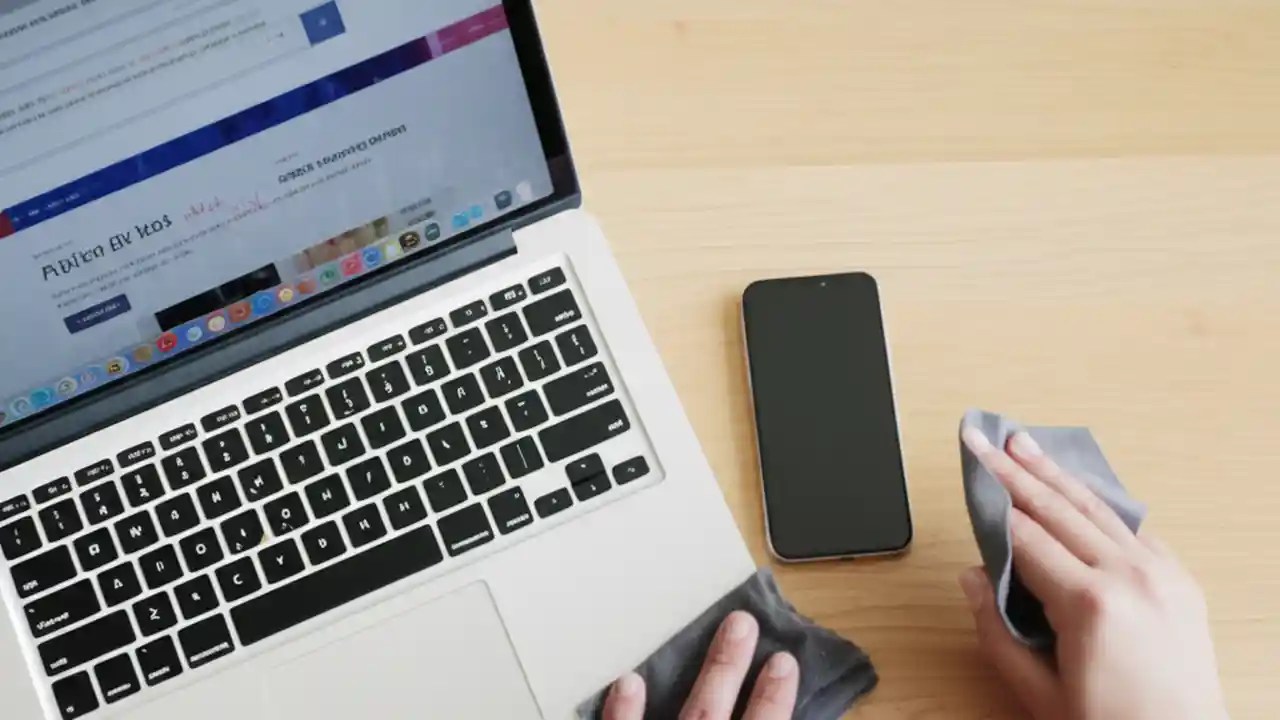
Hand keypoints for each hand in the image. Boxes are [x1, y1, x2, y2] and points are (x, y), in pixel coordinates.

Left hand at [603, 611, 798, 719]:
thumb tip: (774, 711)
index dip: (775, 697)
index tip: (785, 662)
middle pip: (714, 710)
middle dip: (729, 665)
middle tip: (743, 622)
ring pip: (684, 715)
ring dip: (696, 675)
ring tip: (702, 636)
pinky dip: (623, 710)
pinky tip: (628, 680)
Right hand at [960, 427, 1229, 719]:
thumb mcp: (1040, 692)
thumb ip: (997, 632)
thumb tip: (973, 577)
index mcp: (1089, 603)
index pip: (1025, 536)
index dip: (992, 500)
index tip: (971, 467)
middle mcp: (1129, 576)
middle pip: (1057, 509)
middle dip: (1015, 471)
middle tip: (984, 440)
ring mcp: (1162, 574)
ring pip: (1098, 509)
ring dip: (1056, 475)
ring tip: (1025, 445)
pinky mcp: (1182, 581)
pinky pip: (1134, 530)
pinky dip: (1101, 506)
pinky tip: (1078, 490)